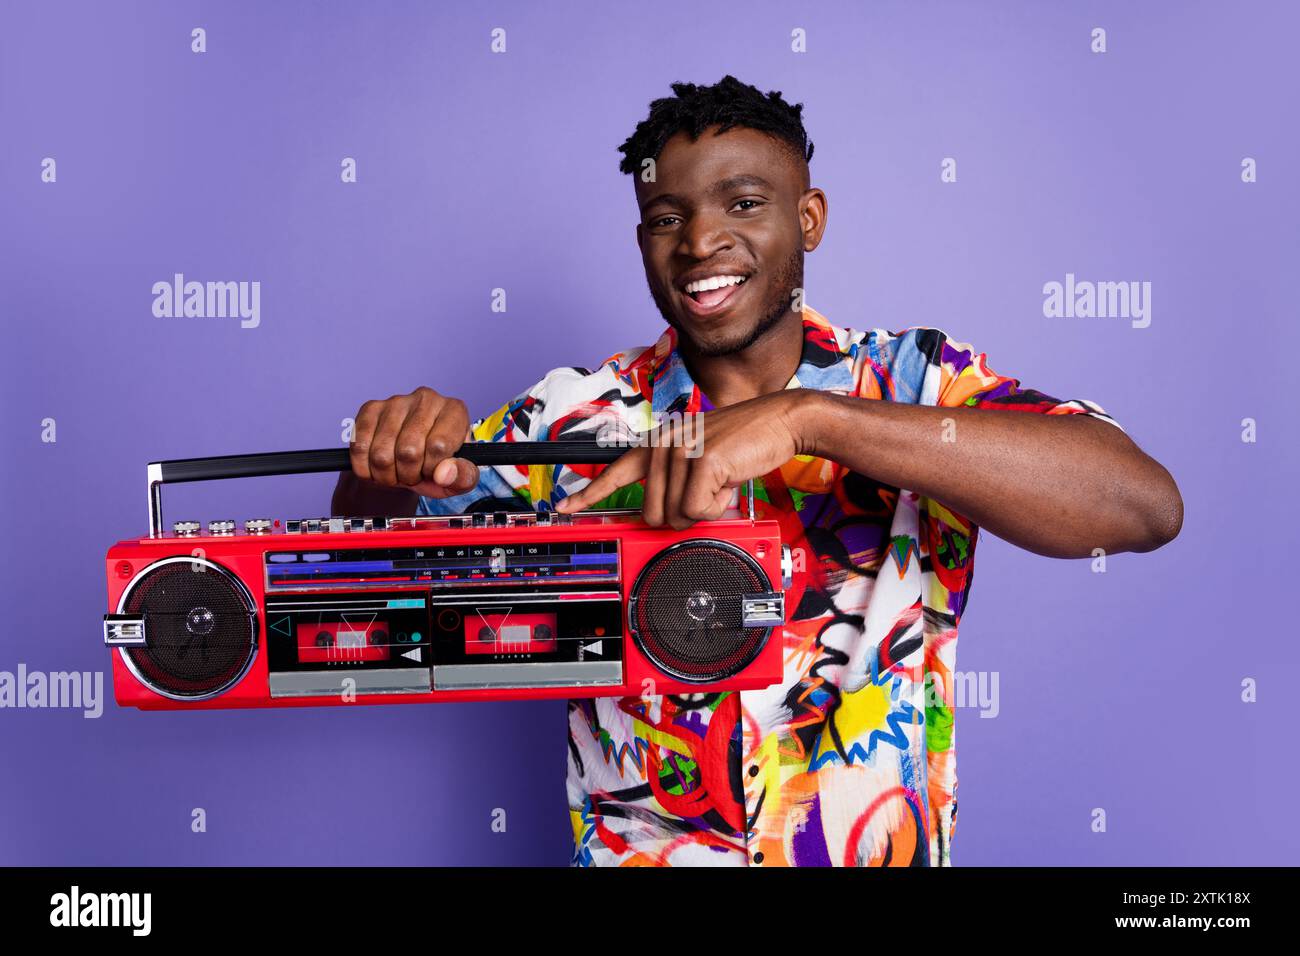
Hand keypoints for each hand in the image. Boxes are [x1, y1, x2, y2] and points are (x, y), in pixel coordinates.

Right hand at [348, 386, 479, 497]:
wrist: (409, 461)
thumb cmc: (438, 466)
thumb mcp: (459, 477)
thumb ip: (463, 477)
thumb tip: (444, 474)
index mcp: (454, 411)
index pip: (438, 446)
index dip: (431, 469)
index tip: (432, 471)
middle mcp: (426, 398)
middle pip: (408, 451)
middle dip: (408, 475)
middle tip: (412, 474)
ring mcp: (396, 401)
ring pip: (381, 454)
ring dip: (386, 475)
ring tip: (397, 471)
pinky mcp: (370, 408)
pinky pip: (359, 447)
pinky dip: (365, 468)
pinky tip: (377, 466)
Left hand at [556, 390, 812, 528]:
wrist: (779, 422)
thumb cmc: (744, 445)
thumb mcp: (702, 463)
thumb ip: (677, 483)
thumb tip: (666, 518)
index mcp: (659, 443)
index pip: (616, 471)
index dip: (590, 493)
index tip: (565, 506)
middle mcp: (663, 444)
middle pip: (653, 513)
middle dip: (684, 515)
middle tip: (708, 492)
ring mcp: (680, 450)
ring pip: (677, 515)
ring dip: (706, 510)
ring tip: (721, 481)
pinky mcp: (702, 460)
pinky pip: (698, 510)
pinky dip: (719, 507)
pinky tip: (728, 481)